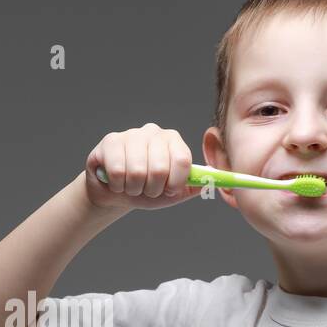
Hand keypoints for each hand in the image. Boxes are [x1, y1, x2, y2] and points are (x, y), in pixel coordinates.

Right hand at [83, 123, 203, 211]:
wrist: (115, 193)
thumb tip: (216, 179)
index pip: (182, 160)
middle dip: (152, 189)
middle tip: (146, 189)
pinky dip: (117, 185)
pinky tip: (116, 181)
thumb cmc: (146, 190)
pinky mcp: (110, 142)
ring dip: (133, 189)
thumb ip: (196, 185)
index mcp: (172, 141)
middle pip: (160, 169)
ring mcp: (130, 135)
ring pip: (137, 172)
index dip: (175, 183)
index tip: (168, 190)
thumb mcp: (174, 192)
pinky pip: (117, 171)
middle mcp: (153, 132)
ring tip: (130, 185)